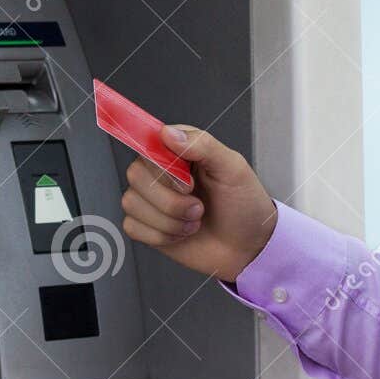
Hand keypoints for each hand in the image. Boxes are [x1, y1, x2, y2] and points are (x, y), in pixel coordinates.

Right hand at [118, 124, 278, 282]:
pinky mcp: (145, 224)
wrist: (247, 246)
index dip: (164, 168)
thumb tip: (169, 133)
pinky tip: (181, 233)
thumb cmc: (244, 204)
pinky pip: (132, 227)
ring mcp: (150, 198)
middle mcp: (160, 171)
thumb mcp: (233, 168)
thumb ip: (202, 145)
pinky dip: (161, 235)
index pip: (149, 144)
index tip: (188, 184)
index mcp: (179, 150)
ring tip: (194, 220)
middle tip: (198, 206)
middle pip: (136, 175)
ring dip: (170, 220)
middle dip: (171, 201)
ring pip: (132, 203)